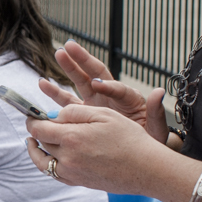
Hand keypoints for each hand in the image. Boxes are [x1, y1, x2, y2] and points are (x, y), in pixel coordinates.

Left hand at [25, 102, 173, 195]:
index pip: (38, 128)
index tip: (32, 114)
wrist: (147, 169)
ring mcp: (72, 173)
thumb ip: (75, 112)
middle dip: (36, 131)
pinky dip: (47, 164)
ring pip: (43, 162)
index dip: (32, 119)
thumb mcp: (103, 114)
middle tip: (36, 123)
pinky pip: (54, 174)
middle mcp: (68, 158)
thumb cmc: (129, 138)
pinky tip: (50, 156)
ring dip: (36, 150)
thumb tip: (54, 115)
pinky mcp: (79, 182)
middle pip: (40, 143)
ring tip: (34, 142)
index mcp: (72, 137)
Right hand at [40, 41, 170, 144]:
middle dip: (82, 61)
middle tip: (69, 47)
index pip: (116, 88)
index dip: (107, 86)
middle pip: (94, 74)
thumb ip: (155, 110)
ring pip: (79, 83)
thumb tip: (159, 91)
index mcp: (128, 98)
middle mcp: (109, 96)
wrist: (140, 153)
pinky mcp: (84, 113)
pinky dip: (55, 92)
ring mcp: (95, 103)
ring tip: (57, 54)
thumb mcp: (156, 126)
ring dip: (68, 69)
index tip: (97, 85)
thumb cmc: (149, 139)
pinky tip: (43, 82)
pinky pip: (68, 102)